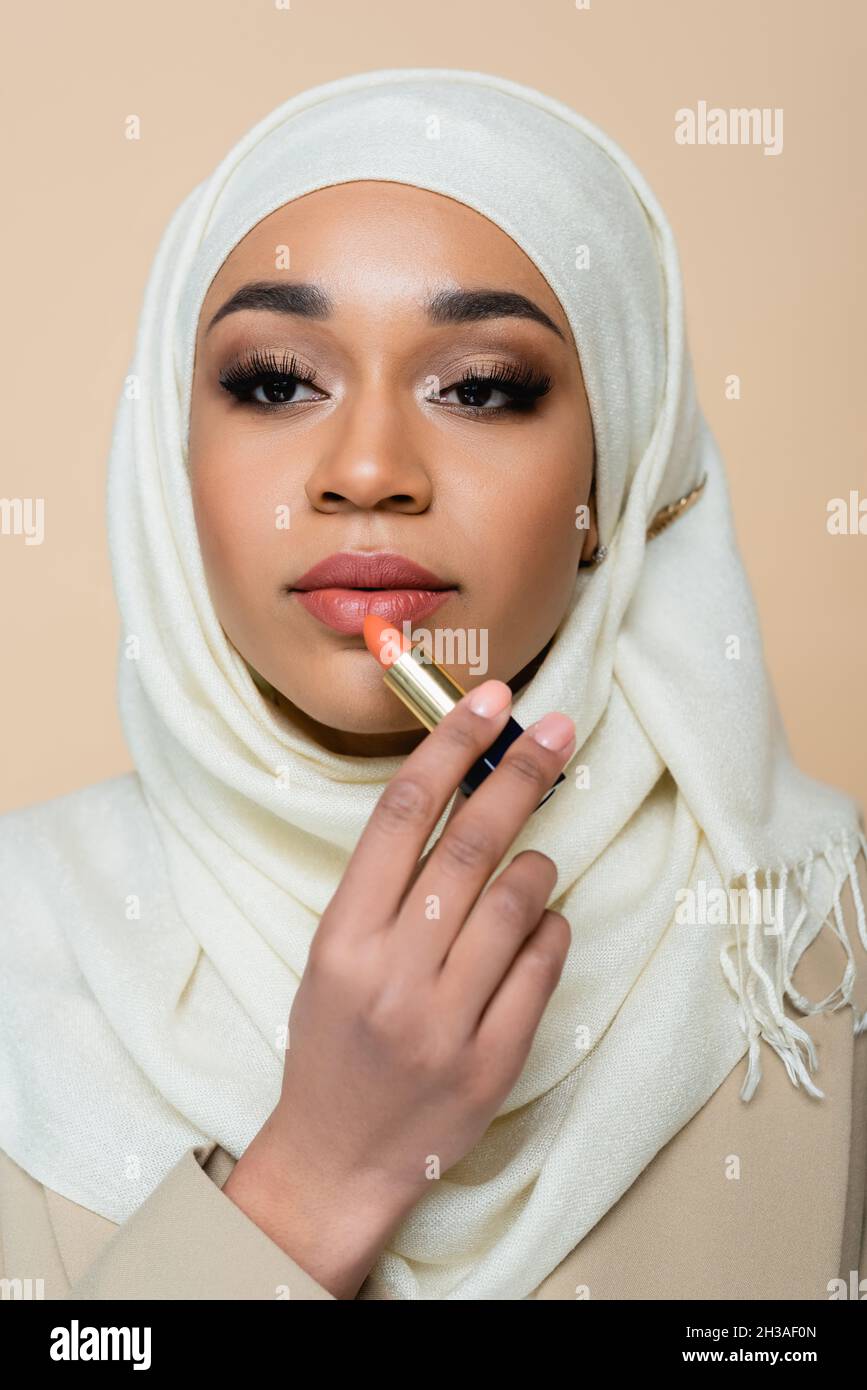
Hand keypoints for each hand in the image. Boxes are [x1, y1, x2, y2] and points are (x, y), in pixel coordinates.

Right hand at [224, 679, 574, 1296]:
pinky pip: (544, 966)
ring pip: (518, 901)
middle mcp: (391, 974)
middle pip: (470, 845)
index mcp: (341, 938)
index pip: (400, 816)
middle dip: (520, 775)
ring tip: (534, 860)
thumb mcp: (332, 956)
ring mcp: (445, 1022)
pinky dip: (551, 930)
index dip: (449, 747)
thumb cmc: (334, 1041)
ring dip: (537, 864)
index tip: (488, 702)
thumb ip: (385, 887)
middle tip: (556, 729)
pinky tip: (539, 927)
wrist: (336, 1157)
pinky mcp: (493, 1062)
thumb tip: (459, 796)